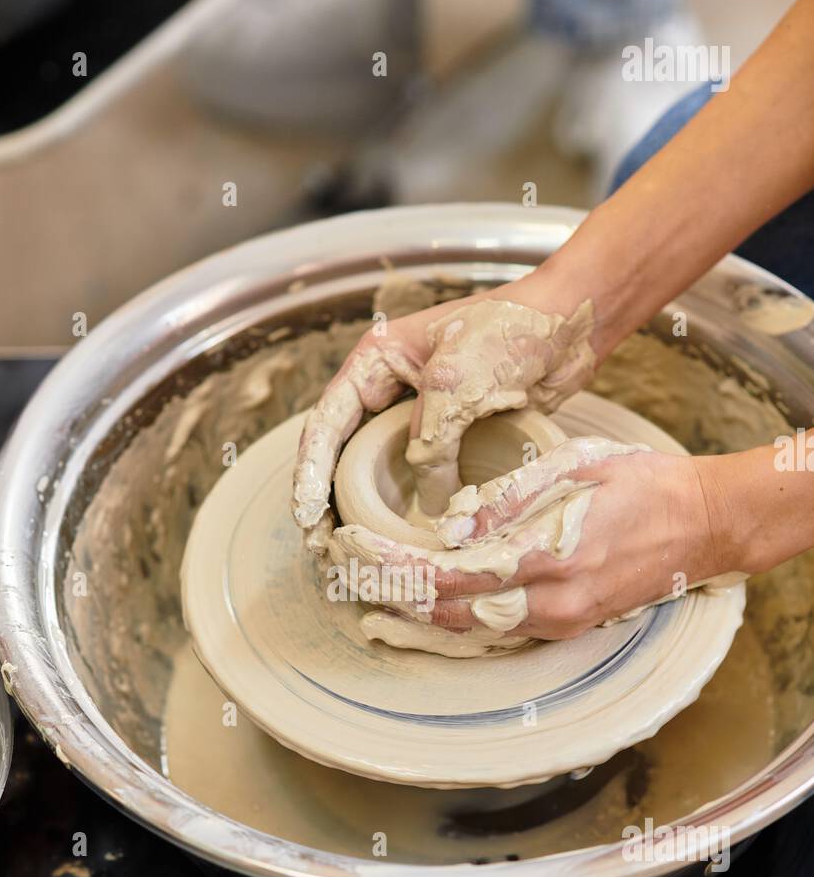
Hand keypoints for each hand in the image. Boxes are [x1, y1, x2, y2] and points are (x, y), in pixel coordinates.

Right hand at [291, 276, 596, 549]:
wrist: (571, 326)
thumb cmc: (514, 331)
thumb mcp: (459, 383)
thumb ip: (431, 441)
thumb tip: (427, 501)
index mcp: (376, 361)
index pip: (327, 422)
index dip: (310, 471)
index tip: (306, 514)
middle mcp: (389, 389)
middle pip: (341, 450)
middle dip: (326, 498)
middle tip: (322, 545)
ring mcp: (420, 414)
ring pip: (377, 467)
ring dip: (360, 507)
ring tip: (349, 550)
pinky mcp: (453, 436)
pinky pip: (420, 476)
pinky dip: (406, 505)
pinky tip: (398, 536)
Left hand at [330, 443, 733, 642]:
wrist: (704, 527)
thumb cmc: (643, 486)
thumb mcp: (575, 470)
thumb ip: (509, 499)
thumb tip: (449, 528)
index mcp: (546, 558)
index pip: (447, 572)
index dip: (393, 565)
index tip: (350, 549)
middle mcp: (549, 605)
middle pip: (449, 612)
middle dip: (390, 597)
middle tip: (341, 579)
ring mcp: (559, 624)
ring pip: (470, 631)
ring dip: (416, 620)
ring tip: (366, 605)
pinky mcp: (567, 628)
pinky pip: (498, 634)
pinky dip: (455, 627)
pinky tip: (424, 620)